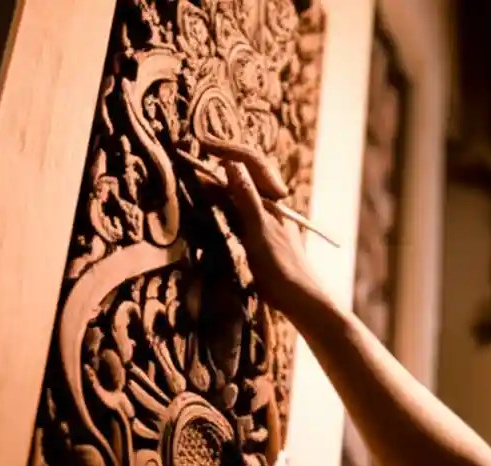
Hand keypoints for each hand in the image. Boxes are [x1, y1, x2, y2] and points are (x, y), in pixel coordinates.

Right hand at [203, 142, 323, 315]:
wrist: (298, 298)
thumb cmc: (281, 267)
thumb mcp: (259, 231)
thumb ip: (246, 197)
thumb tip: (230, 163)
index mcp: (273, 197)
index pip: (249, 160)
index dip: (226, 148)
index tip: (200, 143)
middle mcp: (270, 202)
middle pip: (243, 171)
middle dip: (219, 159)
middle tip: (192, 150)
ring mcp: (264, 216)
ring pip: (238, 189)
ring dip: (217, 179)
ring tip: (194, 171)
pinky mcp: (258, 231)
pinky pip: (237, 207)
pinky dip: (221, 200)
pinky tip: (209, 200)